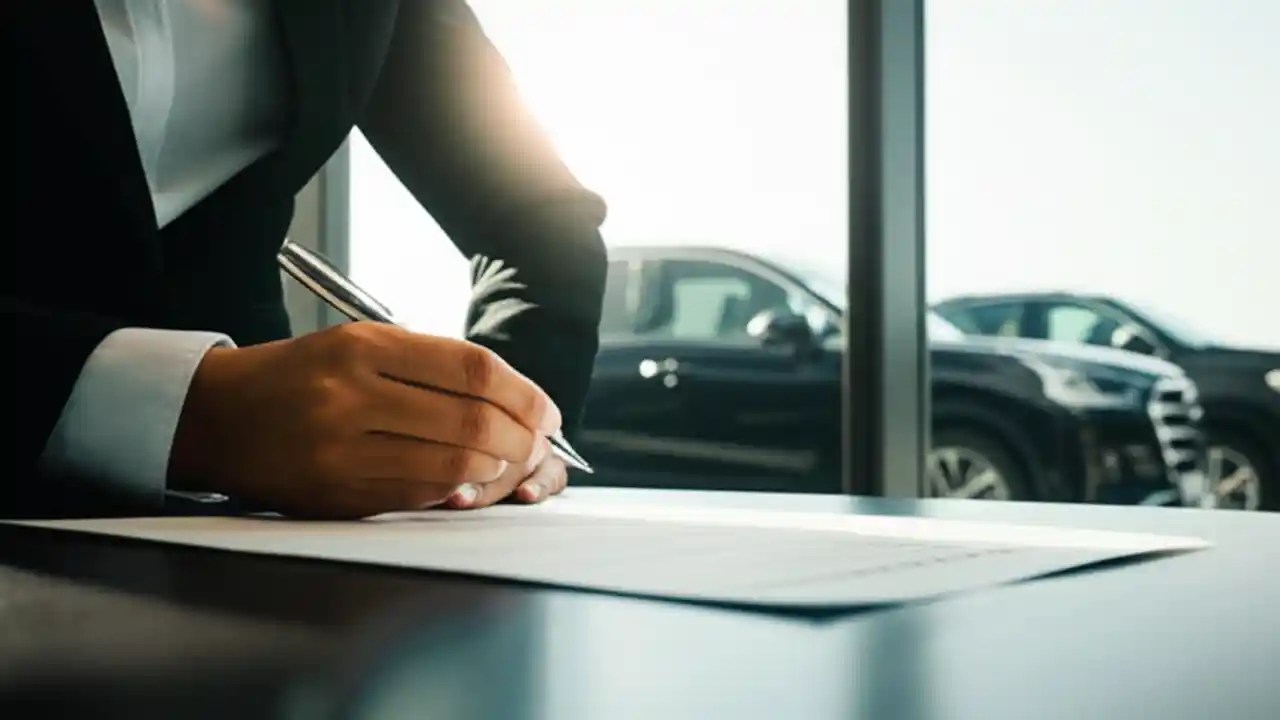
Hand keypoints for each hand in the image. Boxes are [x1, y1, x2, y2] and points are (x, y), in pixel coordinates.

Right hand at [169, 322, 560, 518]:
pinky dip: (455, 490)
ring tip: (508, 462)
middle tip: (537, 443)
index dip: (524, 394)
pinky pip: (419, 496)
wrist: (218, 417)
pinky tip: (467, 482)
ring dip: (495, 469)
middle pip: (471, 422)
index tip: (547, 411)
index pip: (472, 370)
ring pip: (452, 466)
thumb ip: (431, 365)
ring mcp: (342, 450)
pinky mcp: (336, 495)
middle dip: (520, 438)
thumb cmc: (302, 376)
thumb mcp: (359, 345)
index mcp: (364, 348)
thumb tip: (514, 398)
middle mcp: (352, 396)